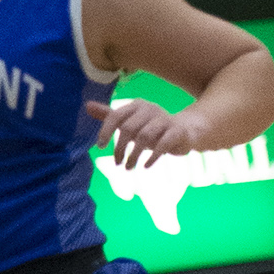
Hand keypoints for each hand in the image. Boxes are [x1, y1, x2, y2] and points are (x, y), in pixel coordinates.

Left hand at [86, 98, 202, 168]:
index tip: (101, 147)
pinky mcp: (177, 131)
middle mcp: (150, 109)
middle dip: (120, 148)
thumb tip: (87, 106)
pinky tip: (145, 166)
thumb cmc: (151, 127)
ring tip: (128, 168)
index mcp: (136, 105)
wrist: (186, 130)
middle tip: (117, 163)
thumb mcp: (129, 121)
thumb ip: (110, 115)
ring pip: (144, 137)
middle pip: (129, 128)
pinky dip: (152, 156)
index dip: (106, 131)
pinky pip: (163, 144)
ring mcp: (165, 119)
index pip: (116, 116)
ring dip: (134, 155)